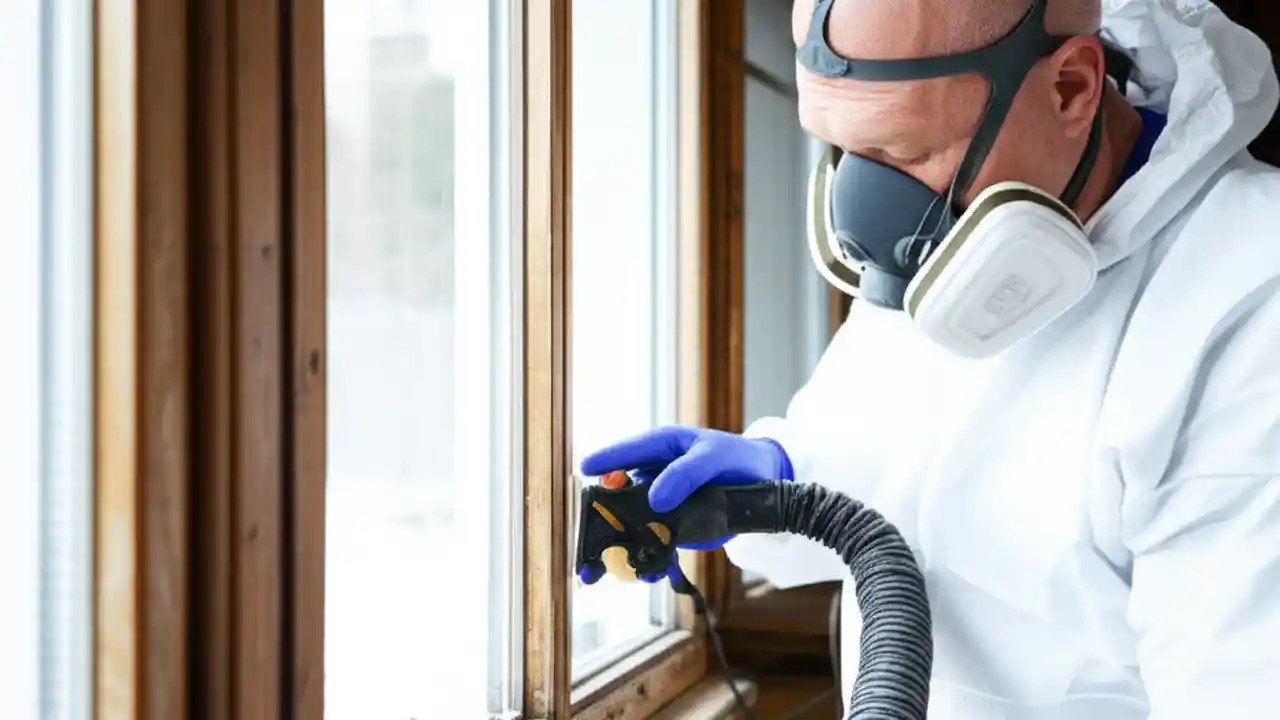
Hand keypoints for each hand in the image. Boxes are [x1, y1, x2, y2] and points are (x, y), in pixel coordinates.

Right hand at [580, 425, 792, 560]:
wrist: (765, 483)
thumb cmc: (736, 458)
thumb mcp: (714, 457)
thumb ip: (686, 474)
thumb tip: (655, 499)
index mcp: (660, 449)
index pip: (626, 452)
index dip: (605, 460)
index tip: (584, 469)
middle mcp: (654, 476)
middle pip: (620, 494)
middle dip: (603, 515)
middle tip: (590, 533)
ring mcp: (662, 504)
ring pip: (633, 523)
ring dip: (621, 544)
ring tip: (610, 564)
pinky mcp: (674, 527)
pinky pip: (655, 542)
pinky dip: (648, 558)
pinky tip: (647, 572)